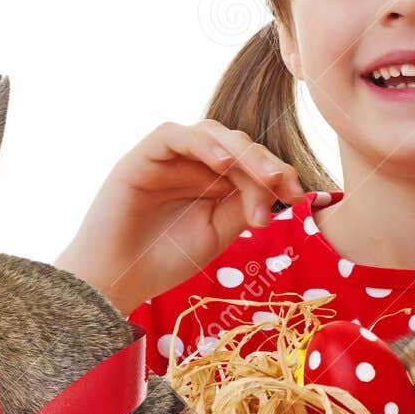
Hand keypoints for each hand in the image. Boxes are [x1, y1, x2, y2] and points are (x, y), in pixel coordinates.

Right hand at [57, 119, 304, 312]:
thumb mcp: (216, 233)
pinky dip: (203, 144)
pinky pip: (175, 135)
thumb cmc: (162, 261)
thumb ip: (242, 206)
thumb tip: (277, 186)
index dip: (277, 173)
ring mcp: (167, 158)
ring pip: (211, 133)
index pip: (250, 164)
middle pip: (236, 145)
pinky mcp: (143, 156)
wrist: (115, 280)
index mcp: (211, 182)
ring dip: (242, 152)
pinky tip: (224, 164)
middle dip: (266, 163)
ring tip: (264, 177)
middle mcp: (191, 164)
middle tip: (286, 187)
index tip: (298, 195)